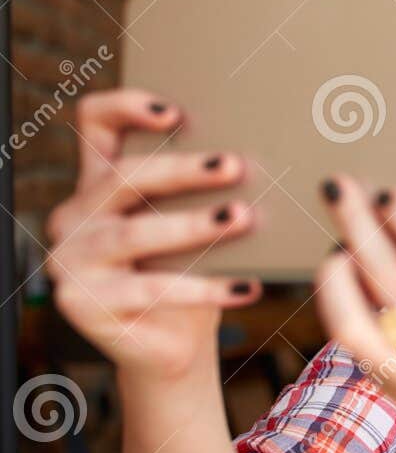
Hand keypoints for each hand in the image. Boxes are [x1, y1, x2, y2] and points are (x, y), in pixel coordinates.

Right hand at [44, 88, 262, 380]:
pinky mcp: (80, 302)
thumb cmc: (190, 274)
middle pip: (125, 176)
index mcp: (99, 183)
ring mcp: (70, 258)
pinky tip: (247, 288)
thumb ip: (205, 194)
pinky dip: (205, 289)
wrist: (171, 346)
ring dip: (193, 224)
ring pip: (135, 233)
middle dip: (184, 169)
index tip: (177, 112)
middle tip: (236, 166)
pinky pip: (150, 290)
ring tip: (242, 217)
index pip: (95, 123)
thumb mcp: (195, 229)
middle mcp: (75, 214)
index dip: (127, 105)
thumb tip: (269, 161)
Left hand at [315, 176, 395, 452]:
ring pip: (355, 317)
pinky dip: (338, 303)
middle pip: (390, 278)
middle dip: (359, 224)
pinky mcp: (395, 391)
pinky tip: (345, 275)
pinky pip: (351, 342)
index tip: (390, 193)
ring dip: (339, 268)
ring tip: (340, 240)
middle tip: (341, 188)